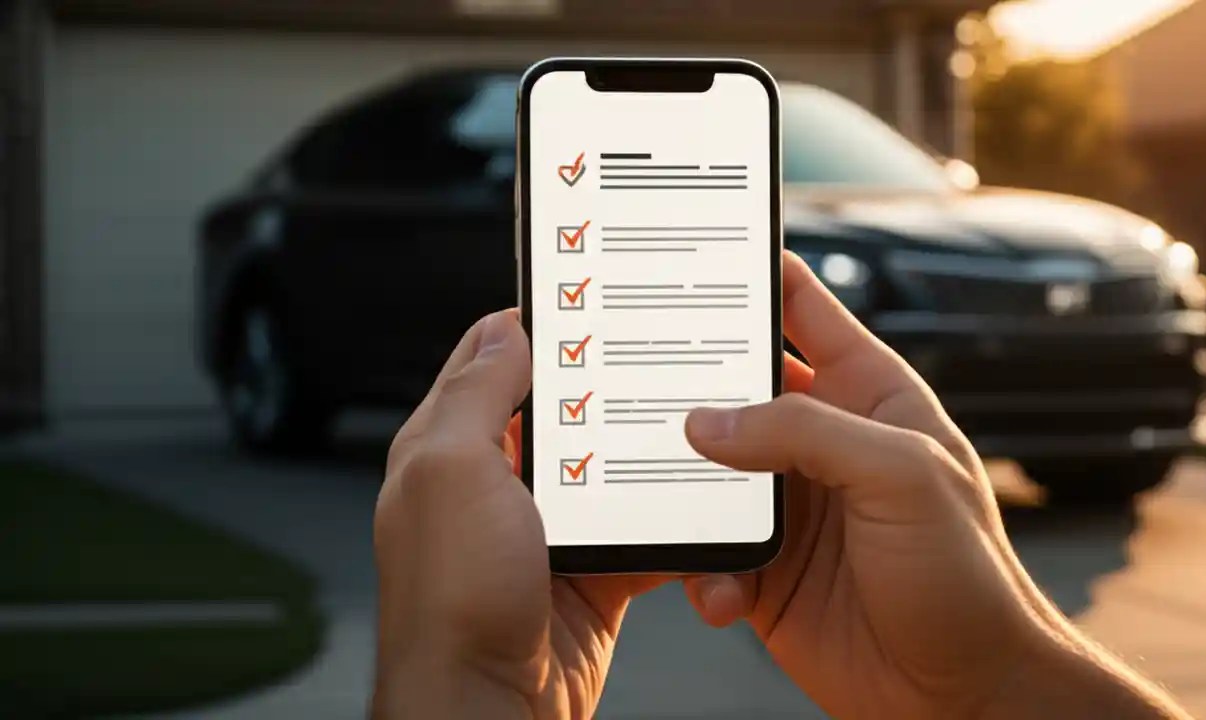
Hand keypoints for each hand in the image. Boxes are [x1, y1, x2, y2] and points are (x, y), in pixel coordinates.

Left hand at [372, 310, 660, 718]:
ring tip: (683, 424)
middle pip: (560, 409)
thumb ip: (477, 396)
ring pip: (608, 468)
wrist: (492, 708)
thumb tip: (504, 330)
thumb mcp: (452, 472)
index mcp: (448, 448)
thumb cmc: (453, 602)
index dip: (534, 322)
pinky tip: (689, 508)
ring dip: (642, 454)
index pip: (489, 359)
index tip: (587, 294)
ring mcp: (544, 531)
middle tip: (653, 355)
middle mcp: (493, 486)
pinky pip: (639, 533)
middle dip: (606, 383)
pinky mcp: (589, 573)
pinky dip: (666, 525)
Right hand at [681, 252, 1188, 718]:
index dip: (752, 274)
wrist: (963, 694)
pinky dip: (696, 569)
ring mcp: (787, 505)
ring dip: (680, 484)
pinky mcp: (762, 569)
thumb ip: (805, 432)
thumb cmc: (968, 576)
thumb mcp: (902, 476)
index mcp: (866, 393)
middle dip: (687, 383)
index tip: (693, 254)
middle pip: (734, 386)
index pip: (802, 307)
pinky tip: (722, 591)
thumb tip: (708, 422)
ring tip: (666, 498)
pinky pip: (703, 550)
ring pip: (704, 468)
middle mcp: (818, 441)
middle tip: (639, 379)